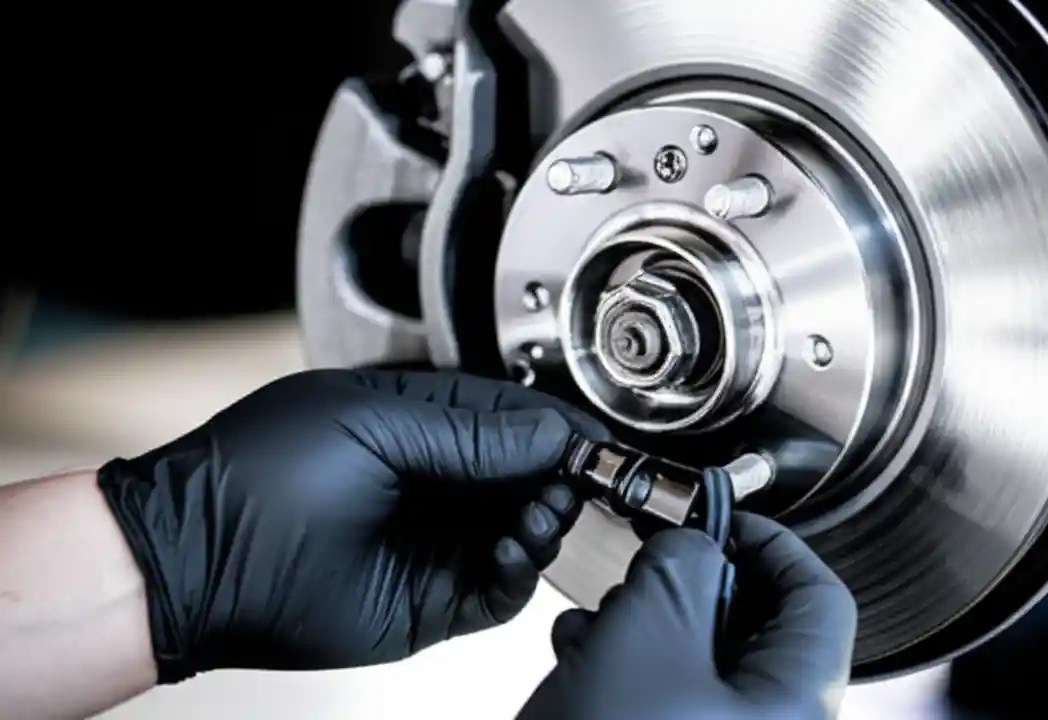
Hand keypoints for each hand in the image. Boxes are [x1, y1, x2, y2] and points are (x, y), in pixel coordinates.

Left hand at [96, 368, 608, 682]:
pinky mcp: (434, 599)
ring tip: (536, 514)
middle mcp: (434, 479)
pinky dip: (520, 572)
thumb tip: (549, 433)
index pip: (510, 418)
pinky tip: (510, 552)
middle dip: (559, 475)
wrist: (199, 561)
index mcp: (419, 421)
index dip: (556, 426)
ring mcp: (437, 541)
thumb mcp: (371, 423)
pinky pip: (502, 589)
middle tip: (574, 477)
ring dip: (544, 520)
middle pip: (528, 475)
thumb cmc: (262, 473)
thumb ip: (467, 432)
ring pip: (525, 530)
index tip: (593, 436)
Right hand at [517, 512, 856, 719]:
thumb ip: (681, 567)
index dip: (774, 543)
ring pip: (701, 662)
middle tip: (647, 570)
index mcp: (795, 703)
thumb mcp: (648, 637)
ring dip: (645, 627)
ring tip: (597, 629)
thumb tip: (691, 543)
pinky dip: (627, 668)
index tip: (722, 518)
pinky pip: (667, 699)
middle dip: (691, 586)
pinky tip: (583, 663)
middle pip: (757, 627)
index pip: (822, 597)